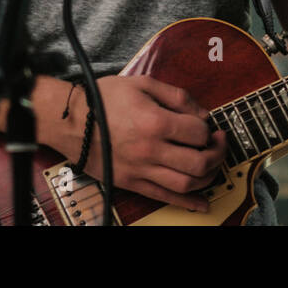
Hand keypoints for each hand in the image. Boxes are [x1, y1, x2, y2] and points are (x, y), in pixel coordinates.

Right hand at [65, 74, 226, 212]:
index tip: (206, 125)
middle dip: (217, 153)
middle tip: (218, 144)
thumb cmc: (103, 100)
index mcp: (155, 122)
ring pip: (186, 183)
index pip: (198, 132)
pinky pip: (165, 198)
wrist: (69, 121)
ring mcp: (141, 170)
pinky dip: (188, 203)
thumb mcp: (142, 84)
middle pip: (199, 161)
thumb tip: (203, 114)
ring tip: (211, 165)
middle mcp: (150, 150)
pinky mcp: (131, 183)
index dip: (208, 127)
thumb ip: (177, 96)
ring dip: (208, 176)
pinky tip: (202, 203)